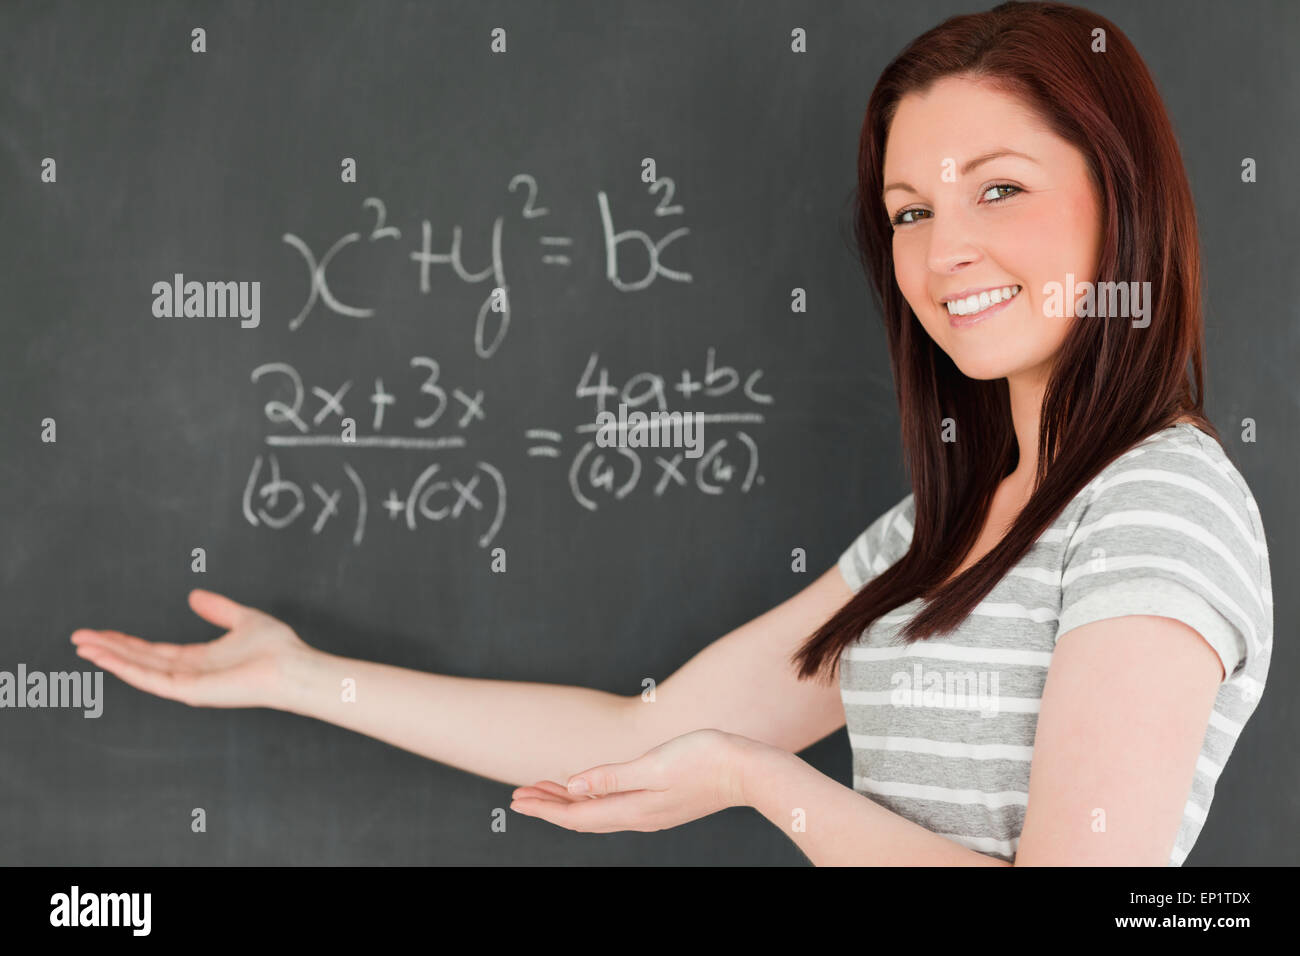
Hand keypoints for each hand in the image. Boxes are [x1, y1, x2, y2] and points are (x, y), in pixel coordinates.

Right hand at [70, 589, 311, 708]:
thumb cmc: (276, 648)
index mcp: (198, 659)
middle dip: (108, 649)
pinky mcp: (190, 691)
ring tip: (83, 647)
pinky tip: (107, 657)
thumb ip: (218, 609)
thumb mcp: (242, 619)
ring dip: (110, 658)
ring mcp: (187, 684)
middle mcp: (188, 673)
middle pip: (139, 660)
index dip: (126, 642)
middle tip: (78, 638)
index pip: (153, 650)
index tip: (101, 632)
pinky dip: (127, 669)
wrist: (293, 666)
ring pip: (139, 670)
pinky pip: (151, 679)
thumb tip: (194, 595)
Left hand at [509, 728, 754, 832]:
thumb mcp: (652, 765)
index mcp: (633, 809)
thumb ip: (611, 777)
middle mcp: (639, 815)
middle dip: (549, 806)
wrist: (748, 770)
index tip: (516, 799)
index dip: (544, 808)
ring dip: (569, 801)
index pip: (576, 815)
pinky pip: (615, 805)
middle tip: (518, 795)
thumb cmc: (704, 760)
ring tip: (544, 789)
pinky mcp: (662, 800)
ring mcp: (652, 810)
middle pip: (583, 816)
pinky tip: (589, 789)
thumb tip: (573, 786)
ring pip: (598, 811)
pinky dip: (593, 797)